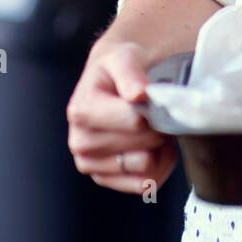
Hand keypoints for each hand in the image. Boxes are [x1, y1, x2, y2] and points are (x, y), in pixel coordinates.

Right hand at [66, 42, 177, 194]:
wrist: (112, 80)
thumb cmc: (118, 68)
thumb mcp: (124, 57)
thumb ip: (131, 74)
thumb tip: (138, 94)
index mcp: (82, 110)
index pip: (135, 122)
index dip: (155, 112)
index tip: (158, 99)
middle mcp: (80, 141)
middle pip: (142, 145)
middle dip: (159, 128)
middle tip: (160, 112)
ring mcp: (91, 164)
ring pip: (145, 166)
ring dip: (160, 148)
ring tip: (156, 127)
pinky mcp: (105, 179)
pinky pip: (144, 184)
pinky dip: (158, 167)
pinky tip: (155, 148)